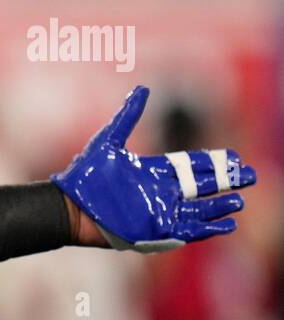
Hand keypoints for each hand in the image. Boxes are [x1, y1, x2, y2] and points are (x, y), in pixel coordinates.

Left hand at [52, 85, 255, 251]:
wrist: (70, 207)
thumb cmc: (85, 176)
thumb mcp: (108, 141)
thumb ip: (128, 116)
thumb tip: (142, 88)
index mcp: (152, 171)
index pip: (191, 166)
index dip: (214, 163)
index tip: (235, 158)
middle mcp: (160, 192)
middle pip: (201, 187)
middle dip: (226, 182)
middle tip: (250, 177)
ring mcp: (159, 212)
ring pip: (199, 209)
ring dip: (219, 206)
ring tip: (239, 202)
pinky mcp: (155, 231)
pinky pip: (188, 231)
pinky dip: (208, 229)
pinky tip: (227, 225)